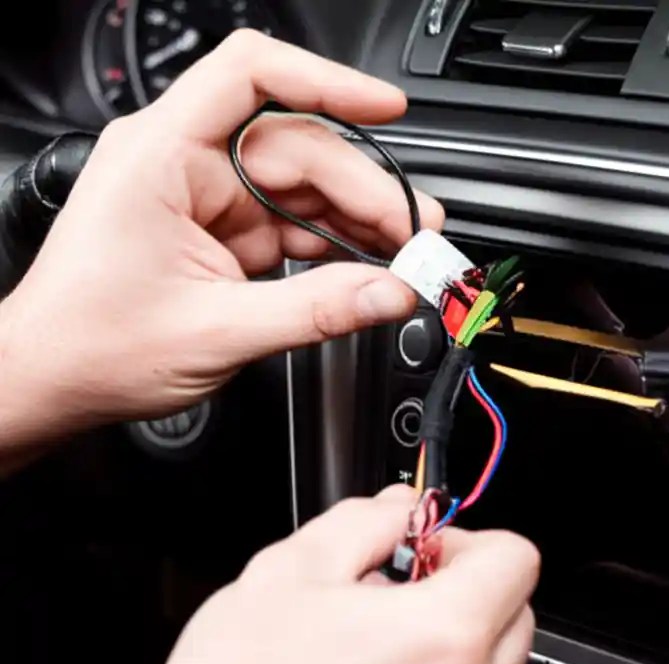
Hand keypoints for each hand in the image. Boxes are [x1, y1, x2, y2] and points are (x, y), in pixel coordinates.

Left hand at [0, 29, 439, 454]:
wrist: (51, 383)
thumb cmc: (89, 345)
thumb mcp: (215, 331)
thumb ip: (315, 309)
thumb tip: (390, 293)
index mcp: (160, 155)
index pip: (250, 75)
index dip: (326, 81)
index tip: (385, 108)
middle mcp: (186, 161)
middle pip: (301, 146)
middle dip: (367, 189)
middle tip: (417, 235)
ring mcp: (209, 194)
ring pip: (308, 185)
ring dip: (362, 218)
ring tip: (406, 255)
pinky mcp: (226, 228)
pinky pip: (299, 221)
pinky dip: (340, 244)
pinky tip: (372, 266)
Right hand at [142, 484, 539, 663]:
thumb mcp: (288, 574)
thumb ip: (364, 524)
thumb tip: (403, 508)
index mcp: (441, 637)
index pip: (517, 558)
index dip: (466, 539)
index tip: (423, 548)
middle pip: (514, 611)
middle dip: (466, 588)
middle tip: (395, 590)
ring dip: (451, 640)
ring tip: (372, 644)